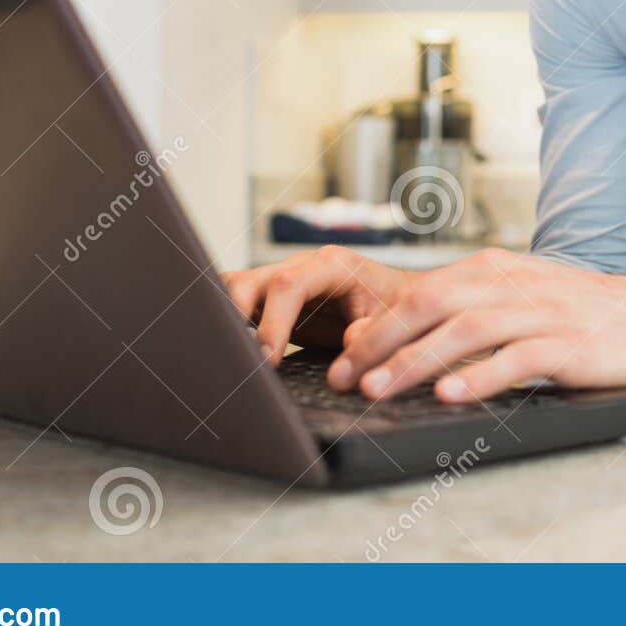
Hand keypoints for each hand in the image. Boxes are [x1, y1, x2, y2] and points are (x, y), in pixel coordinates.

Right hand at [222, 246, 408, 365]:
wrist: (400, 303)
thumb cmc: (398, 309)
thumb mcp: (395, 321)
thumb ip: (374, 332)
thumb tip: (351, 344)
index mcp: (333, 265)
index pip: (289, 284)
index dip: (274, 322)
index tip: (268, 358)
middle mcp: (301, 267)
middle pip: (250, 281)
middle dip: (235, 316)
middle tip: (240, 359)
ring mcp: (282, 280)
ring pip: (234, 288)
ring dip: (225, 317)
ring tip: (226, 353)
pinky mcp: (271, 300)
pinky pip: (236, 301)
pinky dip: (226, 320)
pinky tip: (227, 348)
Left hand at [327, 248, 625, 402]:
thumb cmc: (574, 312)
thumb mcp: (513, 297)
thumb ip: (457, 309)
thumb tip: (389, 329)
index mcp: (491, 269)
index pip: (418, 290)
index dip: (375, 324)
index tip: (342, 357)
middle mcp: (509, 284)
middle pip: (430, 303)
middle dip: (381, 340)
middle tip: (347, 376)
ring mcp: (538, 312)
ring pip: (464, 330)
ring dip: (416, 360)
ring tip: (381, 388)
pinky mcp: (564, 344)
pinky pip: (514, 358)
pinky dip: (479, 377)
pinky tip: (450, 394)